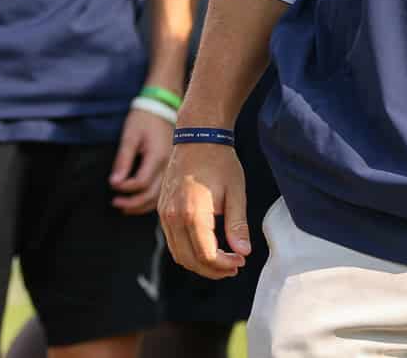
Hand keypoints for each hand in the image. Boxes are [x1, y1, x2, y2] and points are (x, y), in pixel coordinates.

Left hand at [109, 108, 173, 213]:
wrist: (161, 106)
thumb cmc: (143, 119)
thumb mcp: (130, 136)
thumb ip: (123, 160)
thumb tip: (114, 182)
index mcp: (157, 156)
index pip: (141, 183)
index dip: (126, 188)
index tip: (112, 185)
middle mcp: (168, 165)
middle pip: (152, 195)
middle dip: (133, 203)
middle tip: (115, 202)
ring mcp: (172, 167)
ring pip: (160, 196)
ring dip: (142, 205)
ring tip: (125, 207)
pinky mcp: (171, 167)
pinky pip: (164, 190)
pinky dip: (151, 199)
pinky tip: (139, 201)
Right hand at [158, 143, 250, 278]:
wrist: (197, 137)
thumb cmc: (220, 162)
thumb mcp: (236, 191)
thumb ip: (237, 225)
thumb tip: (244, 252)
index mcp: (193, 212)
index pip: (206, 255)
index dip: (224, 264)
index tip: (242, 261)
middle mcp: (174, 216)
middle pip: (190, 260)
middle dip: (213, 270)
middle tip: (234, 266)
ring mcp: (165, 214)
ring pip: (179, 254)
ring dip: (199, 264)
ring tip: (222, 261)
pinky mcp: (162, 211)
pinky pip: (173, 241)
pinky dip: (189, 252)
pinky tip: (208, 248)